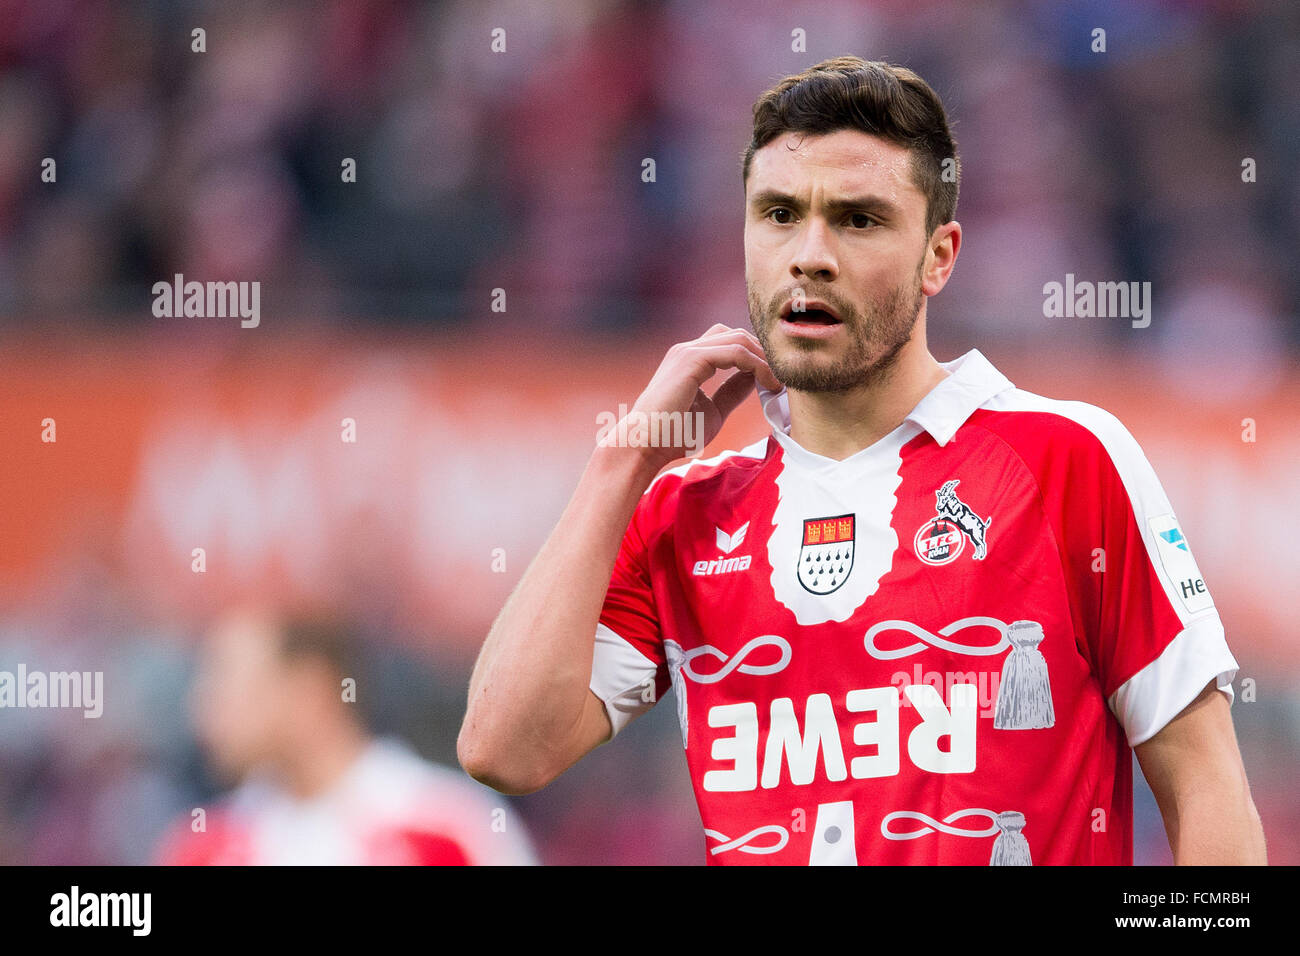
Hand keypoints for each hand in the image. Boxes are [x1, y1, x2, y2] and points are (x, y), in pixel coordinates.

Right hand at [600, 324, 780, 470]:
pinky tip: (768, 382)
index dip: (757, 358)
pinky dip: (757, 364)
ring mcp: (689, 352)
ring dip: (764, 358)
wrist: (644, 445)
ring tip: (779, 382)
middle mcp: (689, 350)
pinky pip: (736, 352)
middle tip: (783, 378)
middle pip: (737, 334)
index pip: (731, 343)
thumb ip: (732, 392)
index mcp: (691, 360)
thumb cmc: (673, 434)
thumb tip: (756, 379)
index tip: (776, 380)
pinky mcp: (692, 360)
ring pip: (739, 338)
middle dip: (764, 353)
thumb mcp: (714, 410)